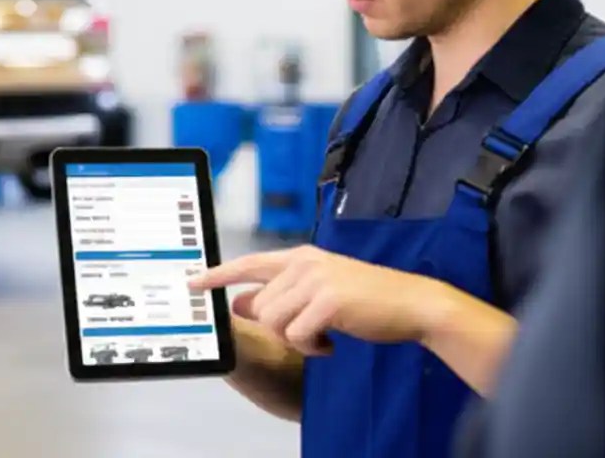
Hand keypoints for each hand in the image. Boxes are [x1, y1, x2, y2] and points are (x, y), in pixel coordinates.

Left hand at [190, 245, 448, 355]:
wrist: (411, 304)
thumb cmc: (365, 301)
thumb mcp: (318, 293)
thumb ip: (281, 295)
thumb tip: (241, 305)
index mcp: (299, 257)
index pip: (248, 263)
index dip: (218, 274)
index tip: (193, 282)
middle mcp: (303, 263)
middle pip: (260, 307)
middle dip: (281, 329)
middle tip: (312, 332)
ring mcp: (315, 279)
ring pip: (274, 323)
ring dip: (298, 340)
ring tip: (324, 335)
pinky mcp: (327, 300)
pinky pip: (296, 336)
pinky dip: (312, 348)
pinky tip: (333, 342)